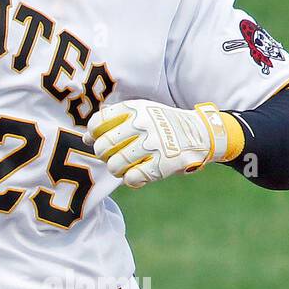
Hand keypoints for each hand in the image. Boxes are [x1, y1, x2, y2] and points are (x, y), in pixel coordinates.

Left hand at [85, 100, 229, 188]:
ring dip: (116, 169)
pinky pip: (132, 178)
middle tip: (112, 156)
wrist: (202, 133)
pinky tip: (137, 174)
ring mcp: (153, 144)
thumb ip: (113, 122)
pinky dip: (131, 179)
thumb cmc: (163, 124)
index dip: (94, 135)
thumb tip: (85, 137)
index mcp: (134, 109)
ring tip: (124, 167)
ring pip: (114, 165)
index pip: (97, 123)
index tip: (100, 139)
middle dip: (104, 155)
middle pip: (103, 146)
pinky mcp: (163, 164)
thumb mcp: (141, 113)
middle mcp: (142, 124)